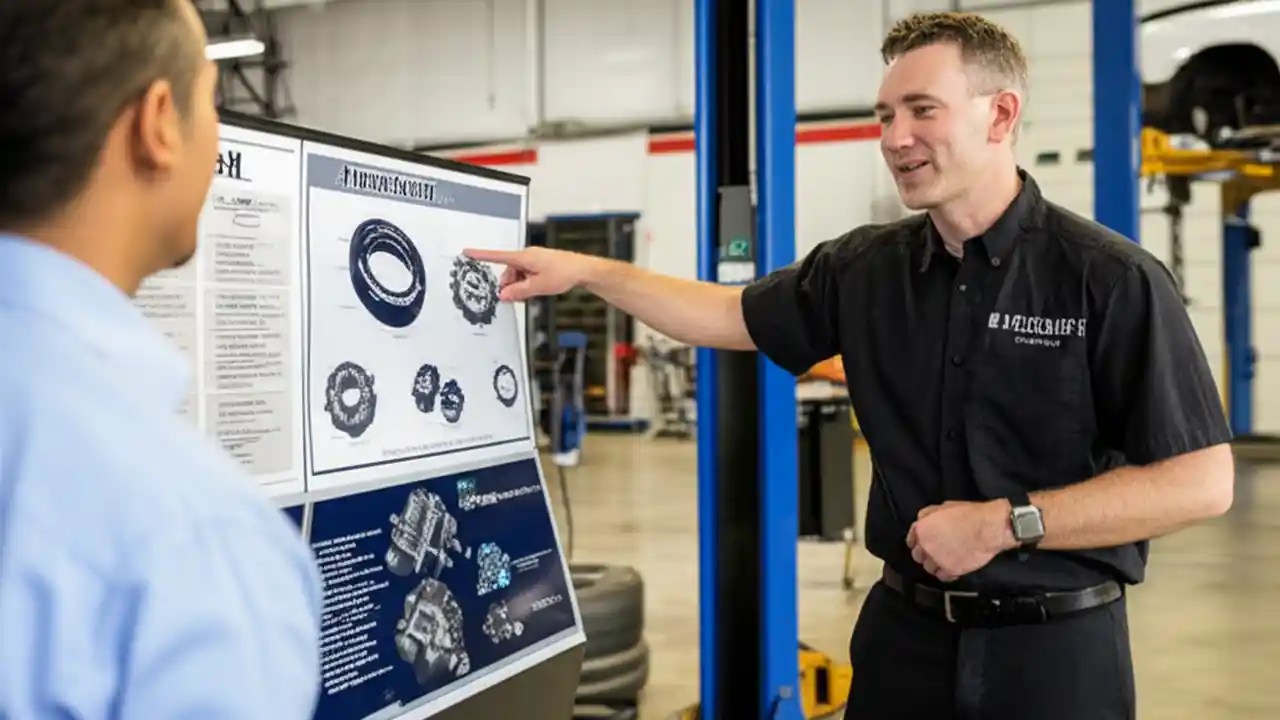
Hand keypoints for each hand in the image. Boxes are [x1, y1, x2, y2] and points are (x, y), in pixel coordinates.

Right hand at [463, 247, 596, 301]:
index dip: (481, 255)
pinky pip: (527, 274)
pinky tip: (536, 289)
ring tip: (531, 293)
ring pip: (518, 274)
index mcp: (523, 257)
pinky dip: (527, 282)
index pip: (497, 256)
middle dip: (509, 285)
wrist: (582, 269)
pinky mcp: (540, 264)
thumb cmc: (564, 272)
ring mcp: (534, 259)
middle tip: (515, 297)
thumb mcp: (538, 286)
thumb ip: (519, 291)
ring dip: (520, 285)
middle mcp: (527, 256)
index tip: (467, 253)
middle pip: (508, 271)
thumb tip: (504, 295)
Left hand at [906, 500, 1017, 582]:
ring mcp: (937, 559)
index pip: (911, 540)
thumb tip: (922, 520)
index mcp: (922, 529)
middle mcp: (926, 546)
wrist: (988, 528)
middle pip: (918, 556)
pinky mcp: (950, 570)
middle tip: (937, 551)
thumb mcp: (944, 507)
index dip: (917, 542)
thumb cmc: (969, 515)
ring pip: (929, 568)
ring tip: (946, 559)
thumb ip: (928, 515)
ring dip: (936, 564)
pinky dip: (947, 573)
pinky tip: (953, 566)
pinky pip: (942, 577)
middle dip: (926, 553)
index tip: (922, 544)